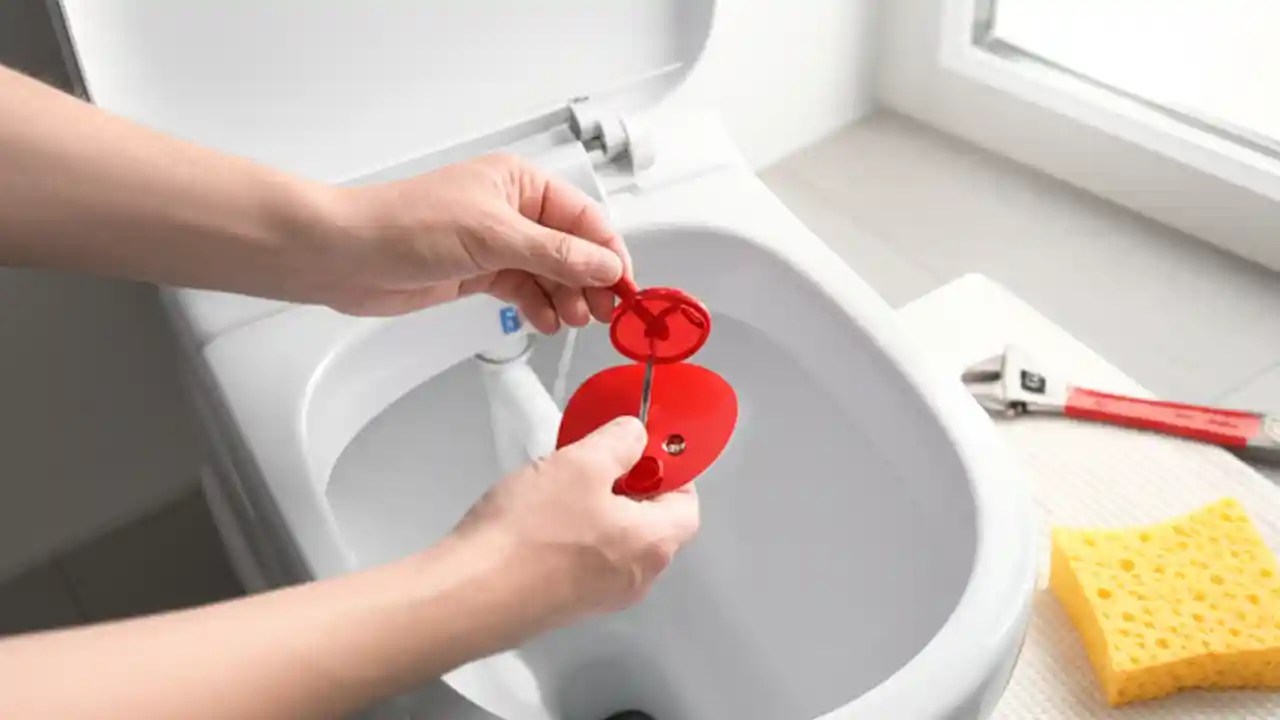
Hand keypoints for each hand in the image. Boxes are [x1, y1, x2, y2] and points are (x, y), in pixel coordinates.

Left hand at [323, 153, 631, 330]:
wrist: (345, 255)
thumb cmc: (404, 225)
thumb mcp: (493, 237)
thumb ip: (555, 254)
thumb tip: (604, 266)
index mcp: (521, 183)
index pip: (584, 219)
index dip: (608, 254)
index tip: (626, 288)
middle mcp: (513, 210)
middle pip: (572, 248)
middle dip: (590, 281)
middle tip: (604, 314)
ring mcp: (496, 243)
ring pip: (550, 273)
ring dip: (566, 298)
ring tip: (571, 320)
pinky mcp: (478, 272)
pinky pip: (524, 289)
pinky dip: (539, 306)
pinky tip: (546, 320)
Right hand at [453, 416, 699, 621]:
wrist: (470, 594)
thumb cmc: (535, 526)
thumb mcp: (581, 464)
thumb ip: (620, 442)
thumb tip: (638, 436)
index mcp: (655, 546)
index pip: (687, 503)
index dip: (669, 469)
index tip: (637, 447)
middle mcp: (637, 579)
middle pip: (650, 523)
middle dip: (627, 486)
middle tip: (591, 461)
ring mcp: (600, 599)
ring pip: (614, 541)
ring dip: (595, 509)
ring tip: (557, 485)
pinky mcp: (564, 606)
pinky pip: (584, 560)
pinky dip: (572, 535)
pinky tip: (536, 518)